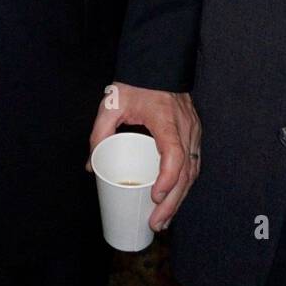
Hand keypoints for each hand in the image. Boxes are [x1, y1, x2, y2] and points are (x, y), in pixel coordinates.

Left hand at [87, 83, 201, 231]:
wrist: (159, 62)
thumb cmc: (136, 83)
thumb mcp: (112, 104)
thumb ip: (100, 132)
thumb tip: (92, 165)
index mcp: (166, 118)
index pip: (174, 153)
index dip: (167, 178)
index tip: (155, 196)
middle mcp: (185, 127)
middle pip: (186, 172)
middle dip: (172, 202)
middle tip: (155, 223)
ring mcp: (193, 131)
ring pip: (192, 172)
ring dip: (179, 199)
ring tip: (162, 220)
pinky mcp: (193, 134)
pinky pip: (193, 164)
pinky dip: (184, 186)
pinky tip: (173, 201)